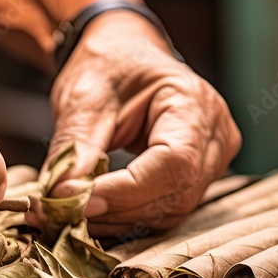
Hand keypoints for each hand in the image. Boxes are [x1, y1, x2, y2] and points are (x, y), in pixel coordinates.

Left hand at [45, 11, 241, 237]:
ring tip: (70, 212)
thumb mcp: (84, 98)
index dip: (126, 191)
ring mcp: (213, 160)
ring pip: (171, 210)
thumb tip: (62, 198)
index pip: (174, 163)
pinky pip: (166, 210)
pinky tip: (92, 211)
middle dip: (116, 209)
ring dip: (118, 219)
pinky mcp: (198, 178)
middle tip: (62, 211)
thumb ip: (76, 149)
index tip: (78, 201)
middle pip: (176, 193)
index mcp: (194, 101)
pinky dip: (126, 216)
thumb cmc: (109, 67)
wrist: (124, 59)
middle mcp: (215, 135)